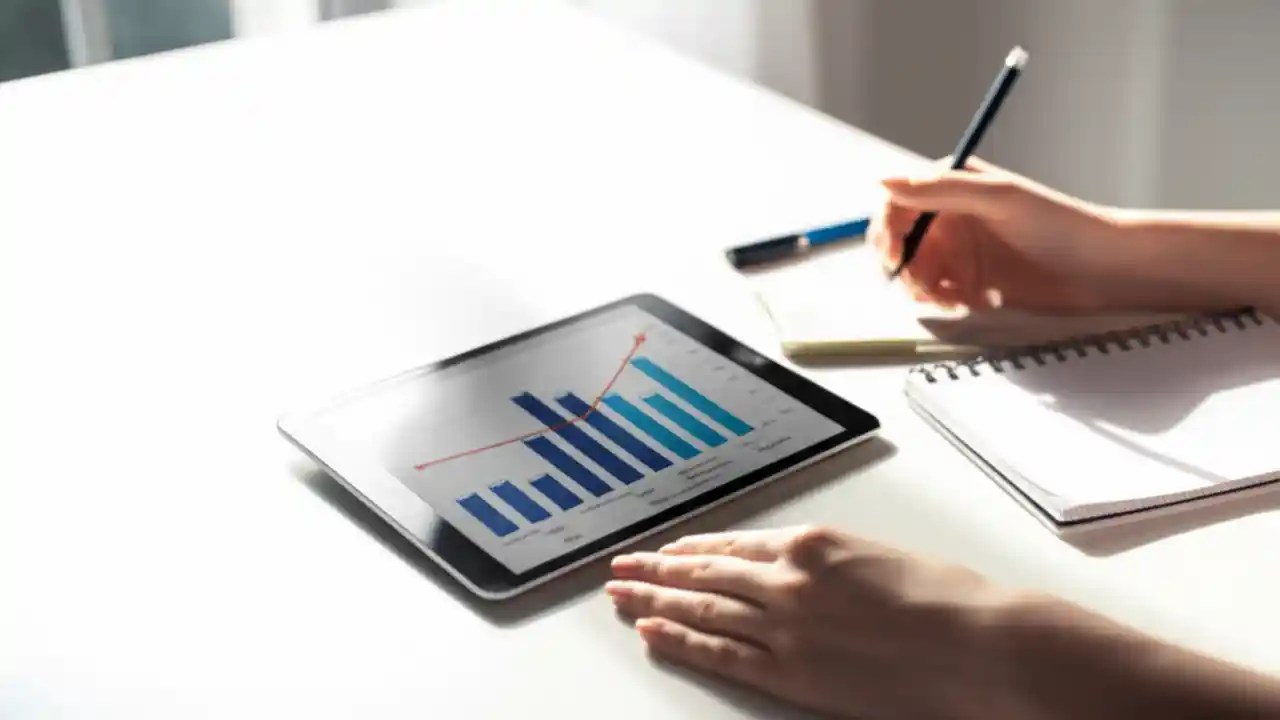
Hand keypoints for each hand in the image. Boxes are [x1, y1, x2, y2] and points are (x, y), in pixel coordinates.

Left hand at [607, 526, 1021, 719]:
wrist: (980, 644)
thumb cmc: (948, 598)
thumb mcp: (878, 555)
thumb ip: (827, 561)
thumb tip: (799, 568)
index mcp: (812, 543)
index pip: (732, 545)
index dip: (692, 549)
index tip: (667, 550)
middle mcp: (788, 580)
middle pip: (704, 573)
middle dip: (657, 570)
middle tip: (620, 566)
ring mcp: (785, 628)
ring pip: (703, 609)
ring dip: (655, 600)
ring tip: (621, 595)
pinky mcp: (793, 673)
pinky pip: (722, 654)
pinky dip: (682, 641)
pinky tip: (653, 631)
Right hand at [872, 157, 1129, 312]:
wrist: (1104, 269)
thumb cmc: (1061, 225)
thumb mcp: (998, 199)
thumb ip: (940, 189)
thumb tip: (883, 180)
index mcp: (952, 187)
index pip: (897, 205)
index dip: (887, 232)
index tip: (893, 259)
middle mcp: (950, 216)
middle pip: (898, 243)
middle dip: (905, 269)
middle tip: (925, 289)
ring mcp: (959, 249)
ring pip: (914, 273)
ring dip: (926, 290)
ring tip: (958, 300)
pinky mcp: (969, 280)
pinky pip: (937, 294)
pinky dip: (948, 302)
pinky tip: (982, 301)